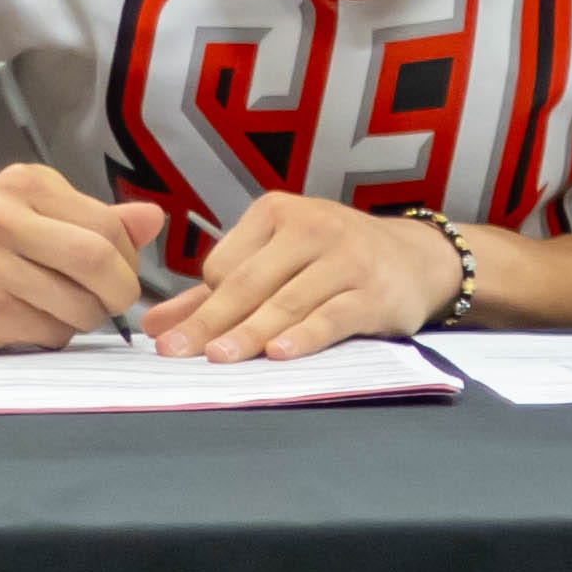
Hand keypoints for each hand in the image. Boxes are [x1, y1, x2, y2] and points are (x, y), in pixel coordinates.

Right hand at [0, 163, 165, 352]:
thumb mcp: (40, 217)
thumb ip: (100, 220)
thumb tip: (154, 218)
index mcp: (25, 184)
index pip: (109, 227)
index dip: (128, 260)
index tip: (117, 274)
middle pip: (97, 262)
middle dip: (118, 293)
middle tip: (110, 304)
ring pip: (78, 305)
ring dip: (84, 319)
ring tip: (59, 309)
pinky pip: (48, 334)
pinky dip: (52, 336)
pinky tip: (27, 323)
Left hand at [145, 193, 464, 361]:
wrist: (416, 259)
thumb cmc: (334, 261)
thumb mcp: (277, 261)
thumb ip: (215, 294)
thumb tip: (155, 327)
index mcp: (278, 212)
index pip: (227, 264)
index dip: (207, 302)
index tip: (189, 337)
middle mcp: (313, 226)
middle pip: (250, 283)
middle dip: (211, 321)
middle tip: (176, 353)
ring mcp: (347, 258)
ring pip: (287, 302)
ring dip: (250, 333)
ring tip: (218, 359)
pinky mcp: (375, 291)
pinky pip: (332, 317)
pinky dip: (305, 336)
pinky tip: (280, 353)